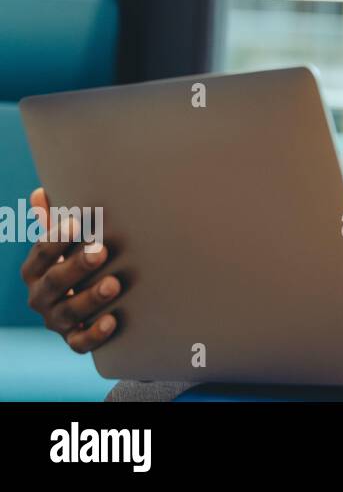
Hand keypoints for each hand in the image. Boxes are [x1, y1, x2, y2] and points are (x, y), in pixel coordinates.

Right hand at [20, 188, 120, 352]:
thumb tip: (41, 192)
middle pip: (55, 282)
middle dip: (77, 266)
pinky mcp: (72, 339)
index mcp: (35, 270)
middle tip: (101, 251)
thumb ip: (54, 221)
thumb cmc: (74, 264)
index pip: (41, 253)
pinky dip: (94, 334)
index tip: (76, 223)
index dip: (57, 239)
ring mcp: (55, 320)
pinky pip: (79, 343)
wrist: (82, 306)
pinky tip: (112, 321)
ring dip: (91, 298)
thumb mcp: (64, 244)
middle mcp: (40, 297)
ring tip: (114, 284)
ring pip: (69, 312)